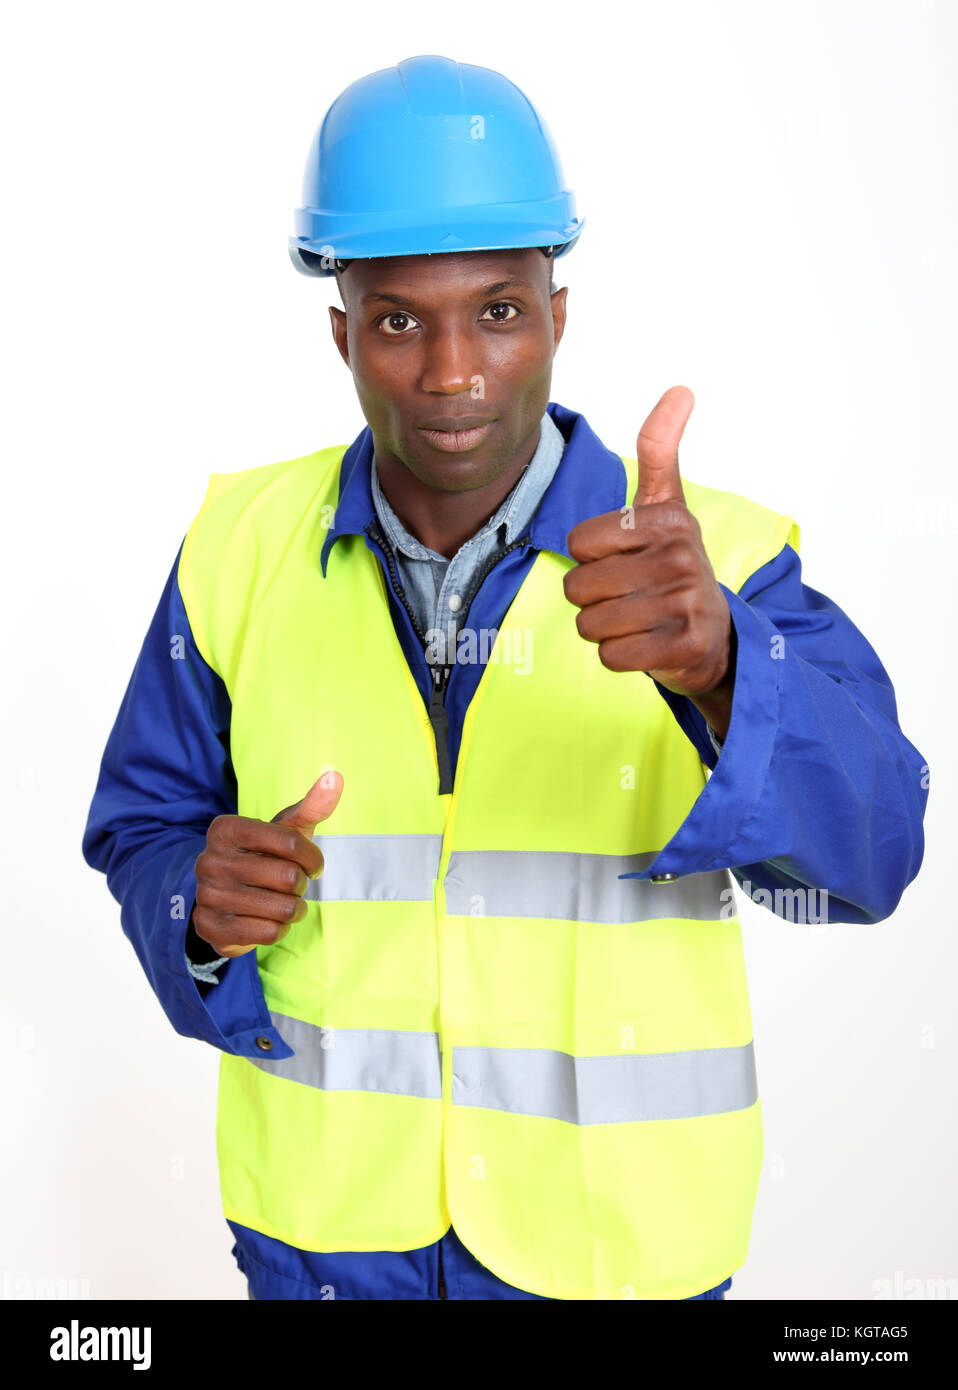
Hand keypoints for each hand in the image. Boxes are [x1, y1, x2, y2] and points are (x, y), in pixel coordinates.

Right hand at [191, 770, 343, 958]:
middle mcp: (209, 860)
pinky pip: (268, 932)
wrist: (225, 897)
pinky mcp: (211, 928)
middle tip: (291, 885)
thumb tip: (335, 776)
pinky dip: (279, 928)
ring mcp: (207, 895)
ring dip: (293, 909)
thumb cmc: (263, 856)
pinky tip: (267, 919)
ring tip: (283, 903)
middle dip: (300, 885)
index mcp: (226, 829)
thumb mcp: (286, 830)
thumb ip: (312, 805)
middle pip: (289, 878)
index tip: (312, 864)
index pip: (292, 843)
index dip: (312, 858)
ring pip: (281, 908)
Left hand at [563, 385, 731, 699]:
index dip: (589, 558)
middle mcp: (681, 558)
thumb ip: (662, 448)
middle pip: (579, 587)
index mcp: (669, 520)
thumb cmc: (673, 564)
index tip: (623, 559)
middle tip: (628, 595)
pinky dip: (619, 655)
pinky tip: (646, 643)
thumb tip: (682, 387)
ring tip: (636, 618)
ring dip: (603, 627)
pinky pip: (611, 655)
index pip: (578, 544)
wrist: (714, 634)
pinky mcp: (683, 648)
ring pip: (591, 623)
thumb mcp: (668, 505)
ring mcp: (685, 604)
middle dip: (592, 598)